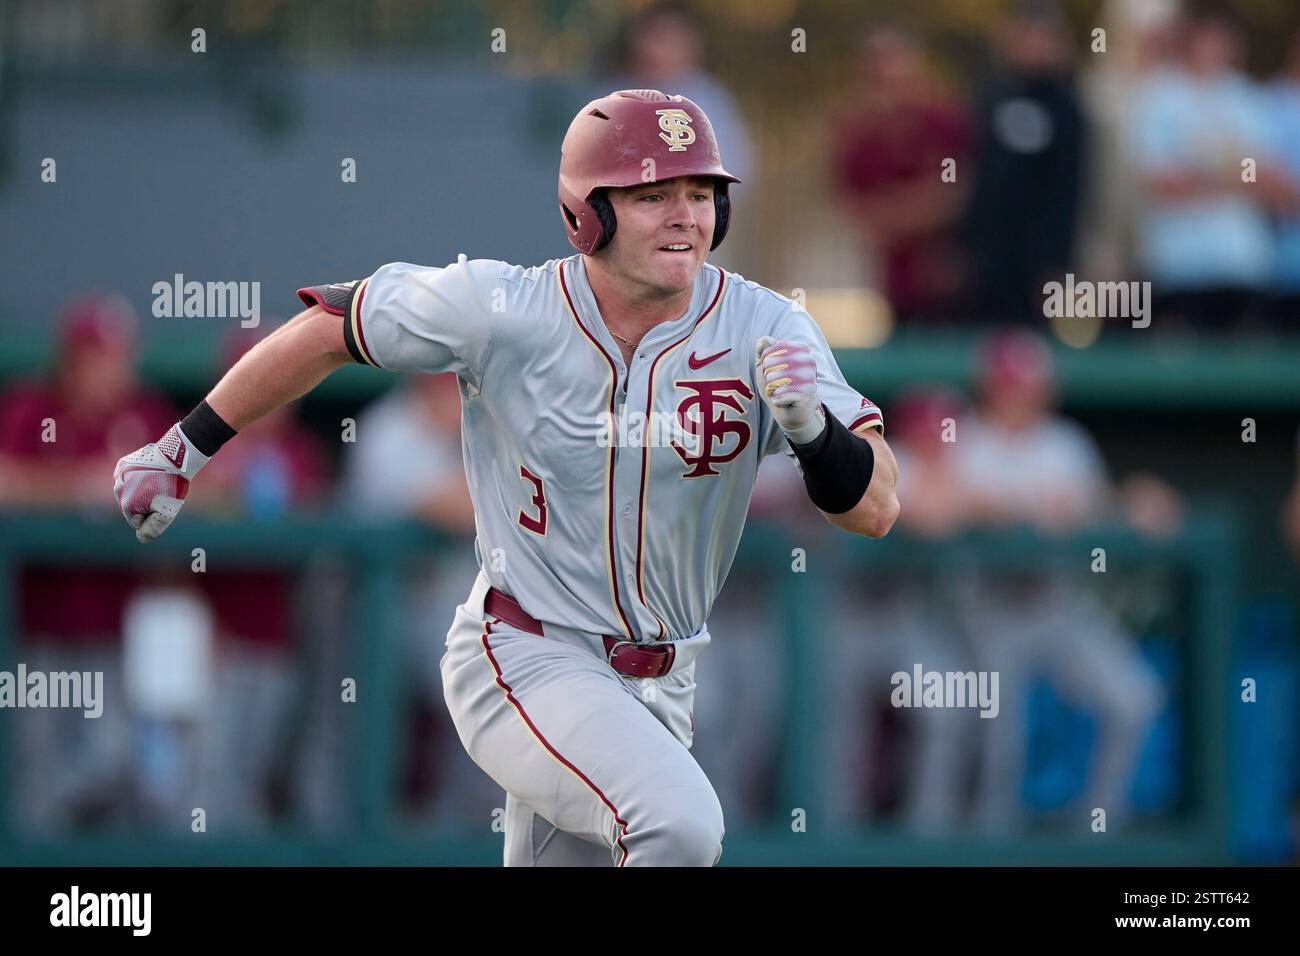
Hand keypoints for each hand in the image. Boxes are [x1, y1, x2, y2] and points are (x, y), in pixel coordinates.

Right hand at [113, 423, 209, 542]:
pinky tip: (150, 473)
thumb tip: (141, 538)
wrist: (175, 457)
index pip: (136, 521)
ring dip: (140, 490)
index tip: (162, 503)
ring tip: (156, 482)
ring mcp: (118, 476)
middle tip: (161, 492)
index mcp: (126, 504)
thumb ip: (153, 528)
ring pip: (128, 491)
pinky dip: (137, 478)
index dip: (151, 515)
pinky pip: (128, 478)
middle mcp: (117, 490)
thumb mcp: (167, 512)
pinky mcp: (122, 465)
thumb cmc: (172, 486)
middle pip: (130, 506)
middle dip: (144, 503)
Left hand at [755, 336, 824, 444]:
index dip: (766, 360)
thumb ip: (763, 350)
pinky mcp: (807, 395)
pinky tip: (783, 401)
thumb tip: (764, 340)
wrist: (790, 411)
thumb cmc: (778, 385)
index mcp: (801, 350)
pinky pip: (781, 395)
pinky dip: (776, 400)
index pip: (773, 348)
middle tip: (775, 384)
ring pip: (774, 380)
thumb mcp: (767, 366)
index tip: (771, 370)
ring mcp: (809, 378)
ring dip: (771, 389)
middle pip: (770, 364)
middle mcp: (808, 362)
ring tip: (779, 392)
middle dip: (768, 376)